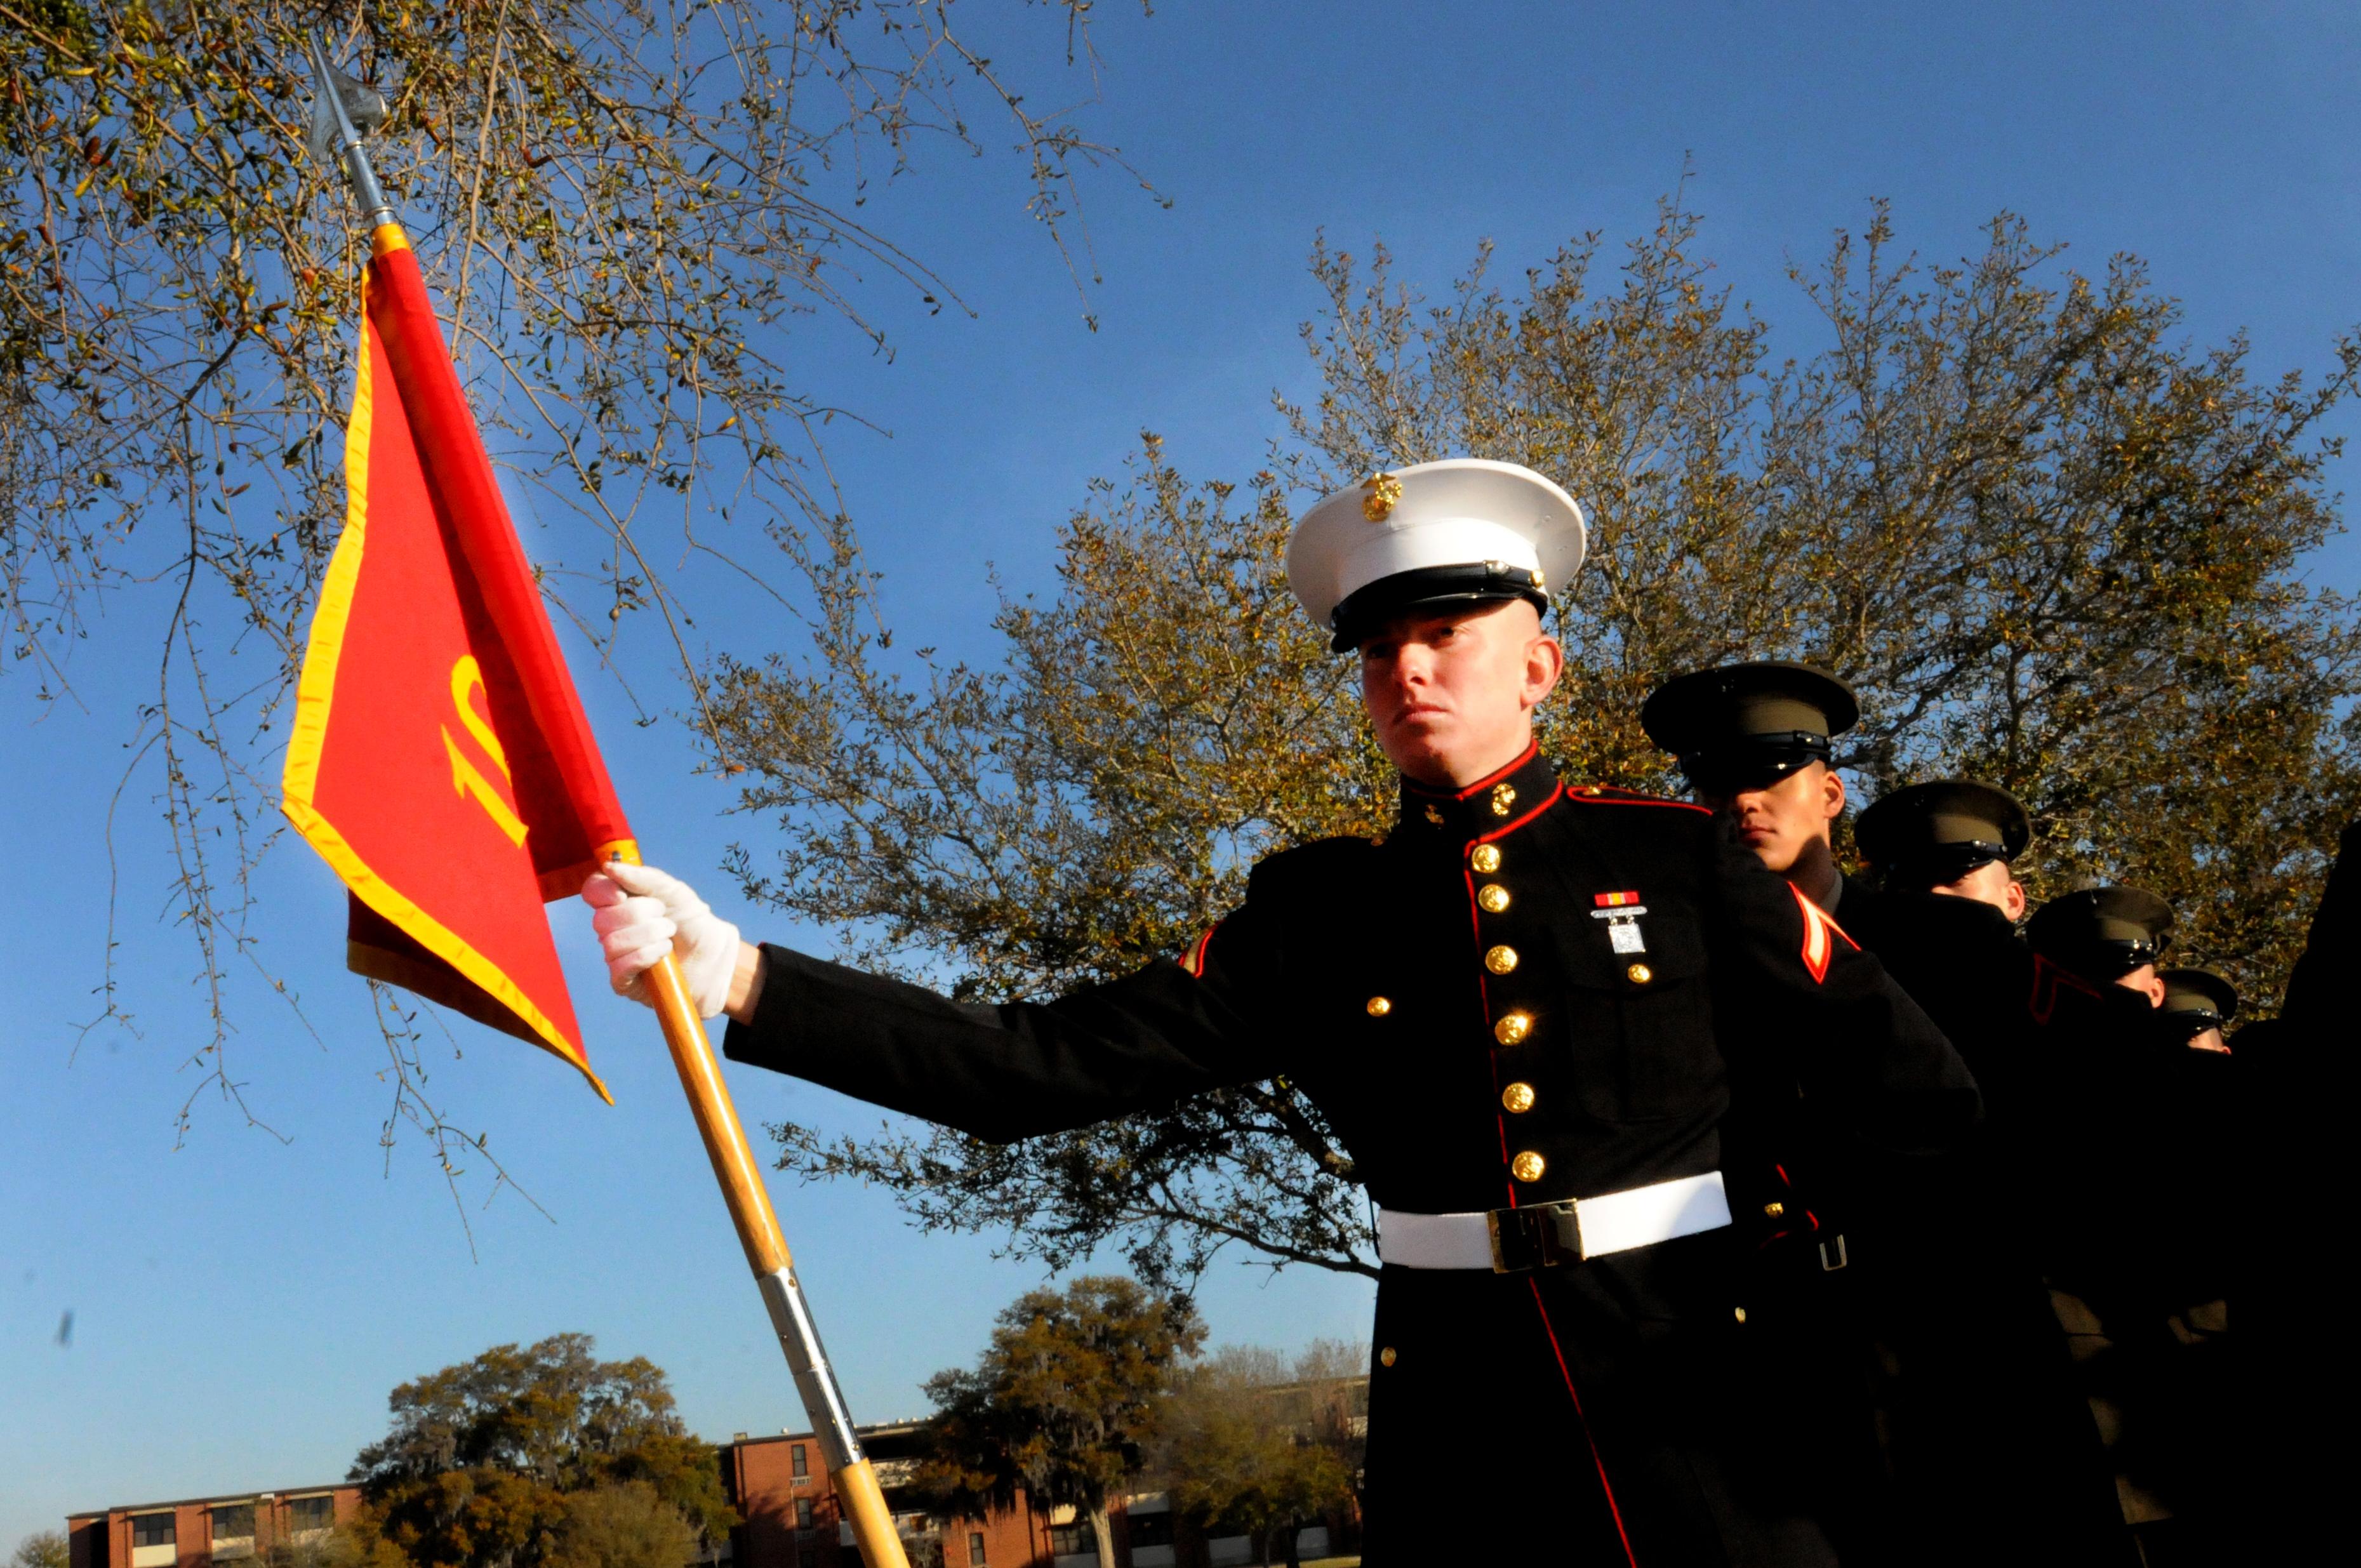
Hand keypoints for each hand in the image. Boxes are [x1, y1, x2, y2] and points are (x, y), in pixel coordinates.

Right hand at [581, 860, 740, 1019]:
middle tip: (666, 919)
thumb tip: (610, 867)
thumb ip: (645, 877)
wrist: (715, 956)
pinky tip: (663, 954)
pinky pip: (620, 967)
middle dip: (640, 915)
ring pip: (612, 943)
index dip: (602, 891)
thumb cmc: (693, 923)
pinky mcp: (623, 981)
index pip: (593, 891)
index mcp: (620, 903)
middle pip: (602, 918)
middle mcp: (613, 929)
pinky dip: (645, 956)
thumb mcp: (675, 892)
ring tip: (669, 937)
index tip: (622, 894)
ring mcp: (616, 956)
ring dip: (648, 936)